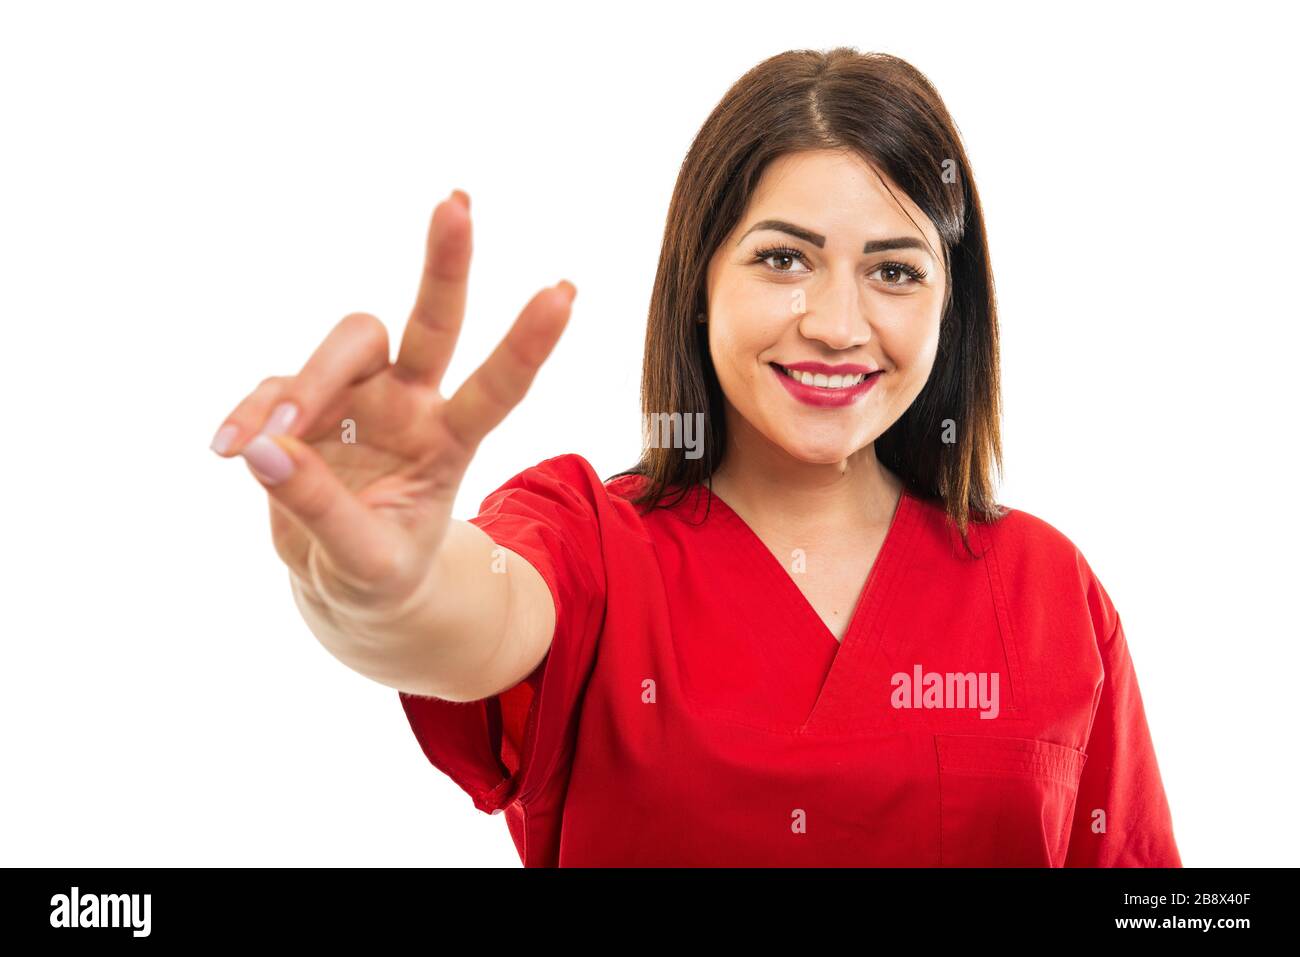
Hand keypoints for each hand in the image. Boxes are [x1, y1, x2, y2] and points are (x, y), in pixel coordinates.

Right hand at [209, 190, 575, 617]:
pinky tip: (229, 450)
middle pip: (432, 322)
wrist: (345, 584)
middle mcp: (410, 403)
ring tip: (265, 441)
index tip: (565, 290)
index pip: (498, 388)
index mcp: (450, 441)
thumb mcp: (366, 563)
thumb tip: (261, 448)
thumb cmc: (379, 572)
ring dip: (307, 385)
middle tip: (457, 204)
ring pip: (344, 345)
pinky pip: (273, 391)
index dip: (528, 343)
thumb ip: (322, 510)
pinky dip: (249, 417)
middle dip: (445, 265)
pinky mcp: (302, 403)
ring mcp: (358, 396)